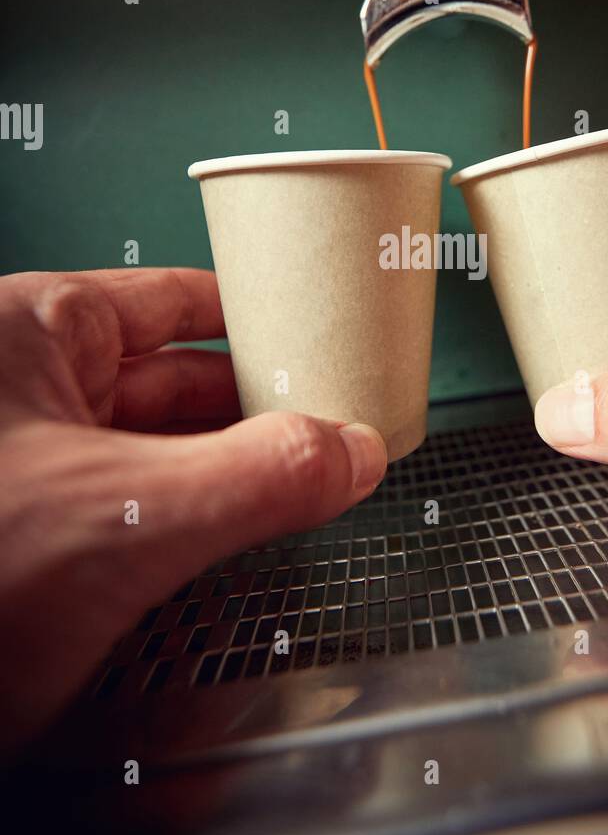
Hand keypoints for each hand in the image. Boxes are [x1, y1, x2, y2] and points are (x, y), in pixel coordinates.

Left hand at [0, 268, 386, 748]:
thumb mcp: (124, 520)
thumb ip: (259, 478)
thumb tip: (348, 452)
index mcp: (31, 332)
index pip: (180, 301)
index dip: (266, 316)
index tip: (333, 335)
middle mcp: (25, 388)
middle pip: (178, 376)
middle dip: (261, 402)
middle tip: (344, 422)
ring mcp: (28, 463)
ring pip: (158, 446)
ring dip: (232, 466)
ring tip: (311, 476)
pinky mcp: (32, 533)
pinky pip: (138, 505)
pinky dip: (196, 514)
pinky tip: (243, 529)